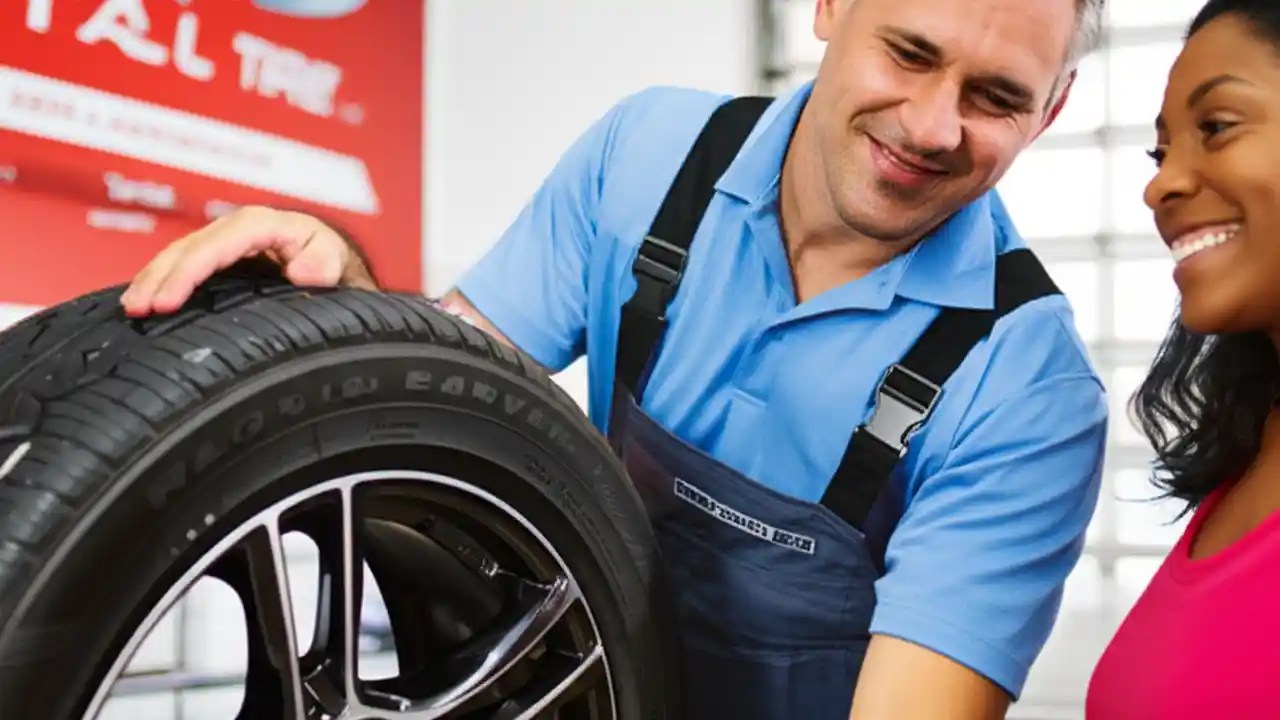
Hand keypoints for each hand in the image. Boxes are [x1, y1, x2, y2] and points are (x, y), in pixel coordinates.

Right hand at [119, 206, 374, 316]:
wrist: (337, 267)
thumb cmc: (335, 264)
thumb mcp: (337, 263)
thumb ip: (324, 264)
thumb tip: (305, 270)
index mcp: (268, 226)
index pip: (221, 242)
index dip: (191, 271)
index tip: (168, 302)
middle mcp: (241, 229)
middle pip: (192, 246)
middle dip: (160, 276)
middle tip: (137, 309)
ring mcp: (227, 241)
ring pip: (180, 254)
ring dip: (152, 278)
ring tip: (131, 307)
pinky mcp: (219, 257)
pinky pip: (184, 264)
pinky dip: (161, 279)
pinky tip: (142, 298)